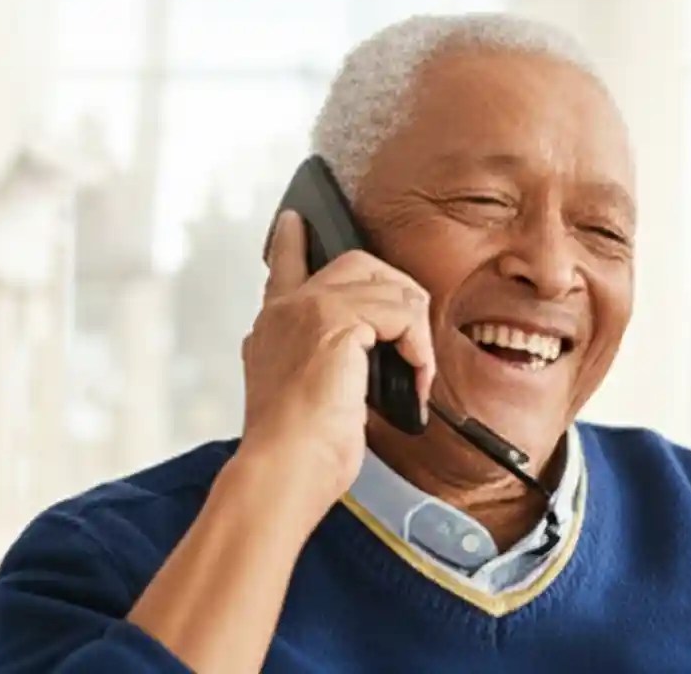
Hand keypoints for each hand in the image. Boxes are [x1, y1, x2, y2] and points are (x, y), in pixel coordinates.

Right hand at [238, 211, 434, 508]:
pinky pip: (401, 313)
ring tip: (415, 375)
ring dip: (415, 333)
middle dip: (398, 292)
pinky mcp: (335, 320)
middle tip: (413, 337)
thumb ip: (323, 364)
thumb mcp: (306, 398)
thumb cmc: (298, 451)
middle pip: (356, 264)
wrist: (284, 468)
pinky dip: (419, 348)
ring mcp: (309, 309)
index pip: (282, 267)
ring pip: (389, 287)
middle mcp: (286, 310)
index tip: (295, 221)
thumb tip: (365, 357)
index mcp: (272, 327)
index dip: (291, 242)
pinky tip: (416, 379)